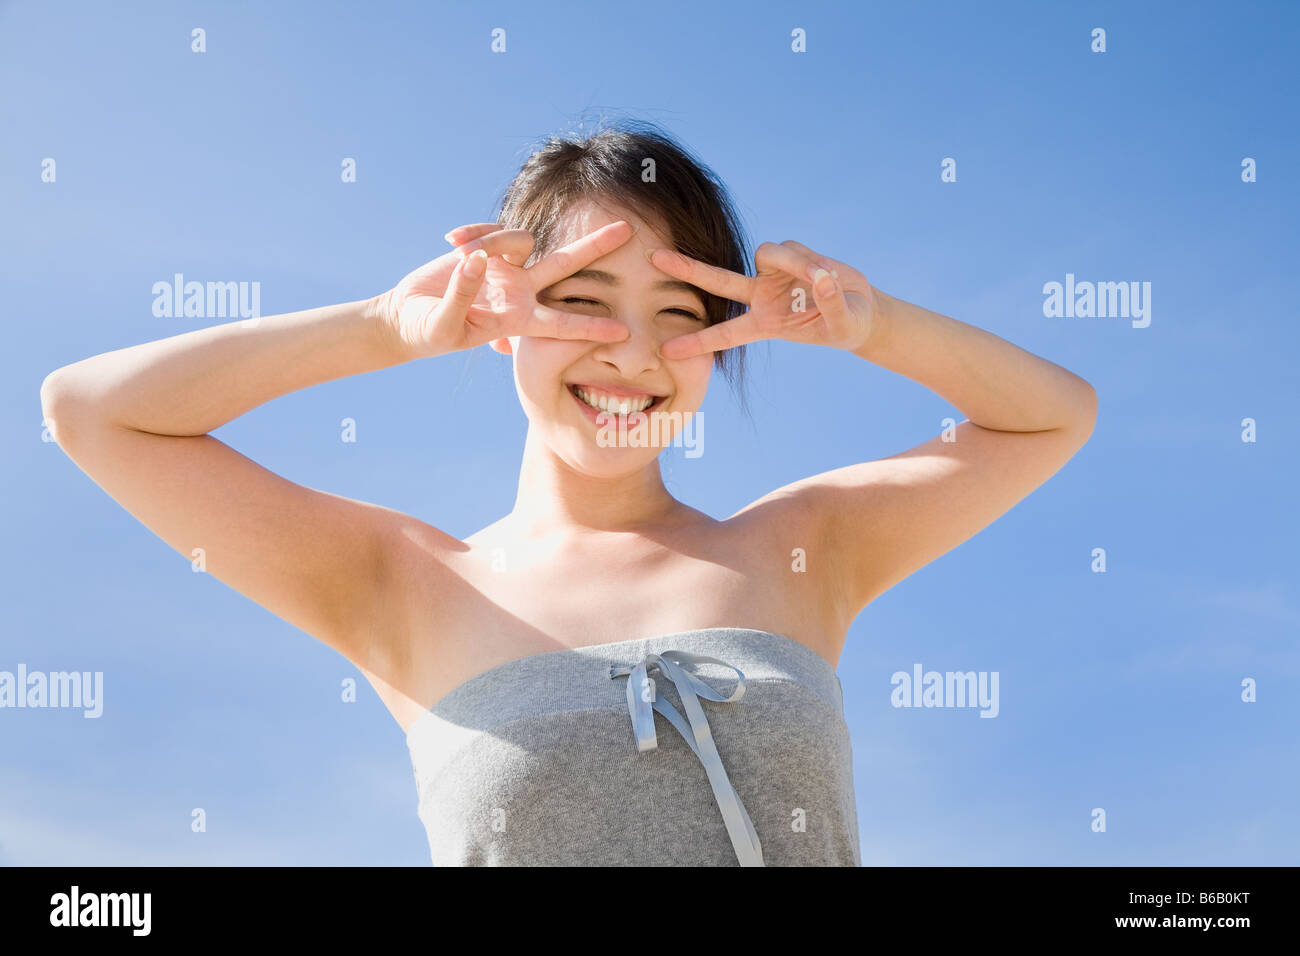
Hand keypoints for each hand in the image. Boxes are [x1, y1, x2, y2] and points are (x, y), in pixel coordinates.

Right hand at [374, 220, 635, 357]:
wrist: (409, 315)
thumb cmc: (429, 331)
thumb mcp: (443, 324)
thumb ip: (462, 294)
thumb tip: (478, 260)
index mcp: (517, 319)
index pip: (561, 324)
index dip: (590, 327)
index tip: (623, 332)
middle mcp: (521, 290)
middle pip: (566, 265)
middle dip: (595, 247)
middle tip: (628, 230)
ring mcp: (507, 266)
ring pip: (520, 238)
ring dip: (492, 241)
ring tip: (458, 255)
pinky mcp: (488, 246)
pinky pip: (492, 228)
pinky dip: (472, 231)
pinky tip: (450, 241)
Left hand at [647, 240, 876, 357]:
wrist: (859, 308)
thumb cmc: (846, 325)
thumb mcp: (843, 323)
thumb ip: (831, 303)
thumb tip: (821, 279)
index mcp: (764, 324)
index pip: (724, 334)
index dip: (697, 342)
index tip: (666, 351)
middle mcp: (760, 297)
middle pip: (716, 281)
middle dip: (687, 269)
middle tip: (654, 258)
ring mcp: (771, 274)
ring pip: (765, 253)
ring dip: (792, 262)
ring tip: (821, 278)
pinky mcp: (788, 255)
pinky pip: (790, 247)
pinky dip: (809, 258)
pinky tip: (825, 271)